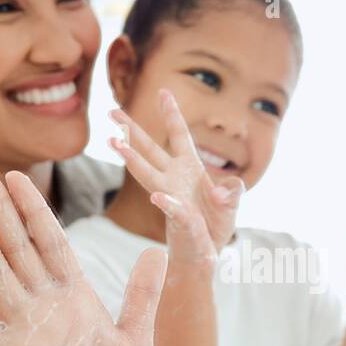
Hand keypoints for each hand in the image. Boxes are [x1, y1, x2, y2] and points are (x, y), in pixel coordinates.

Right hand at [109, 89, 243, 263]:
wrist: (204, 254)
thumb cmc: (215, 225)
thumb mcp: (231, 203)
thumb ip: (233, 191)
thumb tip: (224, 190)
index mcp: (189, 168)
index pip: (179, 135)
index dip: (171, 114)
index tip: (163, 91)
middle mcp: (174, 179)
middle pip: (150, 149)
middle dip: (131, 131)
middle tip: (112, 112)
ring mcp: (173, 198)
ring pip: (149, 175)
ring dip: (133, 160)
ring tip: (115, 144)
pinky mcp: (179, 220)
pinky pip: (173, 210)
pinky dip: (167, 204)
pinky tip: (158, 199)